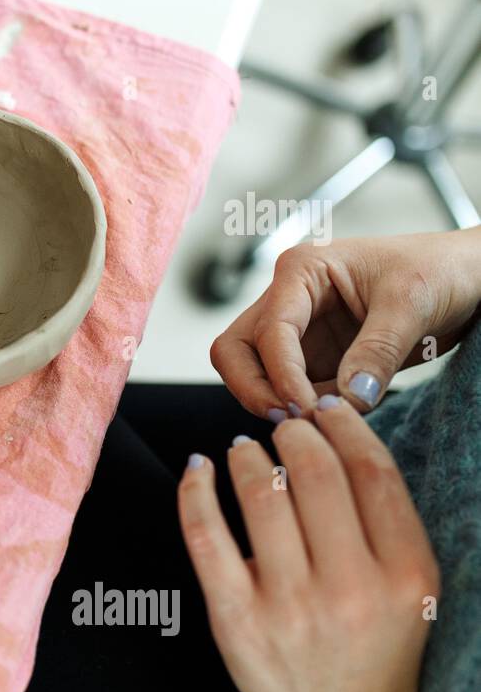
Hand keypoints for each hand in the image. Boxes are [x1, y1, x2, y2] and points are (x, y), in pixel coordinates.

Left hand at [177, 396, 440, 691]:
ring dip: (247, 455)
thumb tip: (337, 440)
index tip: (326, 409)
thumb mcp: (410, 591)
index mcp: (405, 575)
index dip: (346, 427)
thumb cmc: (374, 650)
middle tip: (283, 423)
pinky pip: (205, 534)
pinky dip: (195, 490)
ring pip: (259, 494)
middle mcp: (350, 589)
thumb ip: (385, 524)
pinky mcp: (235, 619)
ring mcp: (288, 605)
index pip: (372, 473)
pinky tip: (198, 469)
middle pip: (315, 474)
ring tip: (244, 447)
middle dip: (294, 432)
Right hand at [211, 228, 480, 415]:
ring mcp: (297, 331)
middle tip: (291, 420)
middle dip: (254, 389)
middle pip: (234, 351)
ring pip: (250, 373)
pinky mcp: (314, 359)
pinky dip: (302, 409)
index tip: (305, 409)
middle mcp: (287, 299)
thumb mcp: (413, 303)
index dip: (281, 374)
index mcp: (302, 271)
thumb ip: (377, 351)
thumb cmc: (441, 269)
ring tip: (319, 422)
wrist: (471, 277)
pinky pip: (289, 391)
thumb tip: (347, 400)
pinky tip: (334, 418)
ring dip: (274, 402)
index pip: (269, 331)